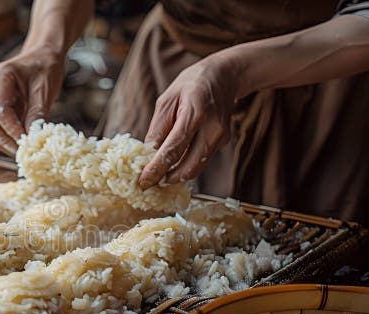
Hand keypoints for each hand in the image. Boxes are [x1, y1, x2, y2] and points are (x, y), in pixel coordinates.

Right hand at [0, 48, 64, 155]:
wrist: (43, 55)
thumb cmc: (46, 67)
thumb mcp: (45, 90)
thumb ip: (37, 114)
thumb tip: (32, 139)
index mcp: (1, 76)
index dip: (10, 131)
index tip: (25, 145)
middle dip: (4, 141)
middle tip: (22, 153)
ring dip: (1, 142)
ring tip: (20, 152)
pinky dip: (3, 137)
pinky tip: (16, 144)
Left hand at [138, 55, 241, 188]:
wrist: (225, 76)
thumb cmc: (191, 84)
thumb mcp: (167, 100)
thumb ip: (157, 129)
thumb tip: (147, 155)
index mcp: (195, 113)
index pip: (173, 149)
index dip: (157, 169)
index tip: (144, 181)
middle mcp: (212, 128)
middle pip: (188, 166)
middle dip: (167, 178)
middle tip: (150, 183)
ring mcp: (221, 136)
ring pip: (197, 168)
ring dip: (177, 176)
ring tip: (160, 177)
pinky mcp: (224, 141)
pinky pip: (202, 160)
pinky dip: (187, 166)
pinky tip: (174, 165)